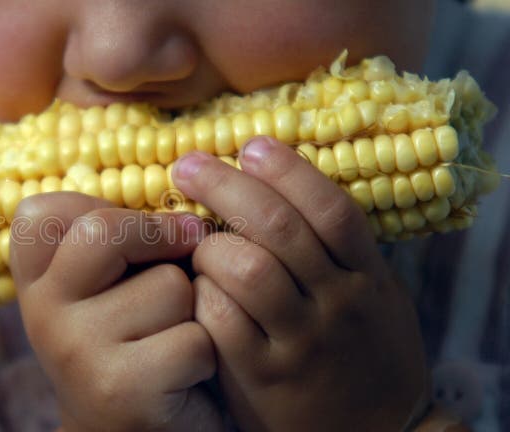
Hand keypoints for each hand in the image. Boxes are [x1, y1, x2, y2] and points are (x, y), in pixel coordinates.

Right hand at [9, 192, 223, 431]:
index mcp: (34, 281)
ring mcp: (74, 352)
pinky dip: (207, 356)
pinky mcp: (120, 389)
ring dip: (192, 310)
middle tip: (184, 250)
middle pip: (102, 231)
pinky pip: (194, 337)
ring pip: (169, 286)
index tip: (137, 229)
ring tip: (173, 338)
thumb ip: (121, 238)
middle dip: (159, 239)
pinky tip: (186, 376)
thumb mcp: (111, 287)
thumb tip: (187, 186)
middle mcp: (40, 313)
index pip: (41, 213)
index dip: (106, 209)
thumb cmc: (137, 342)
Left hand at [172, 137, 429, 431]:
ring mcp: (300, 343)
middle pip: (279, 228)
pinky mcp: (263, 377)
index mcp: (368, 278)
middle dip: (227, 186)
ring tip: (194, 240)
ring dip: (210, 244)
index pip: (330, 209)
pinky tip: (194, 286)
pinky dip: (201, 293)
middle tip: (187, 165)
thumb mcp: (377, 300)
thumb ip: (341, 252)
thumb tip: (288, 185)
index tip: (250, 145)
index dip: (287, 170)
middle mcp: (338, 305)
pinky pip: (221, 319)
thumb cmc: (365, 357)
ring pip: (247, 270)